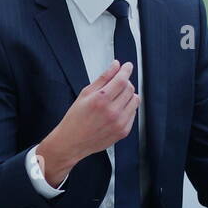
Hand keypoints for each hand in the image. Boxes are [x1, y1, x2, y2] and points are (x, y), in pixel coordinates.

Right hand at [36, 60, 139, 186]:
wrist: (72, 142)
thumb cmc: (75, 118)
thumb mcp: (85, 94)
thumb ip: (103, 78)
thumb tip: (116, 65)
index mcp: (101, 100)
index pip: (121, 80)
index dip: (126, 70)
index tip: (127, 66)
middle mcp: (112, 112)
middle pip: (130, 89)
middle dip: (125, 82)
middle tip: (118, 83)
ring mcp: (120, 123)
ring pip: (135, 100)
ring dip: (129, 95)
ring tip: (117, 97)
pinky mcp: (124, 131)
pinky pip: (133, 113)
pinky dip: (128, 108)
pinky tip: (117, 109)